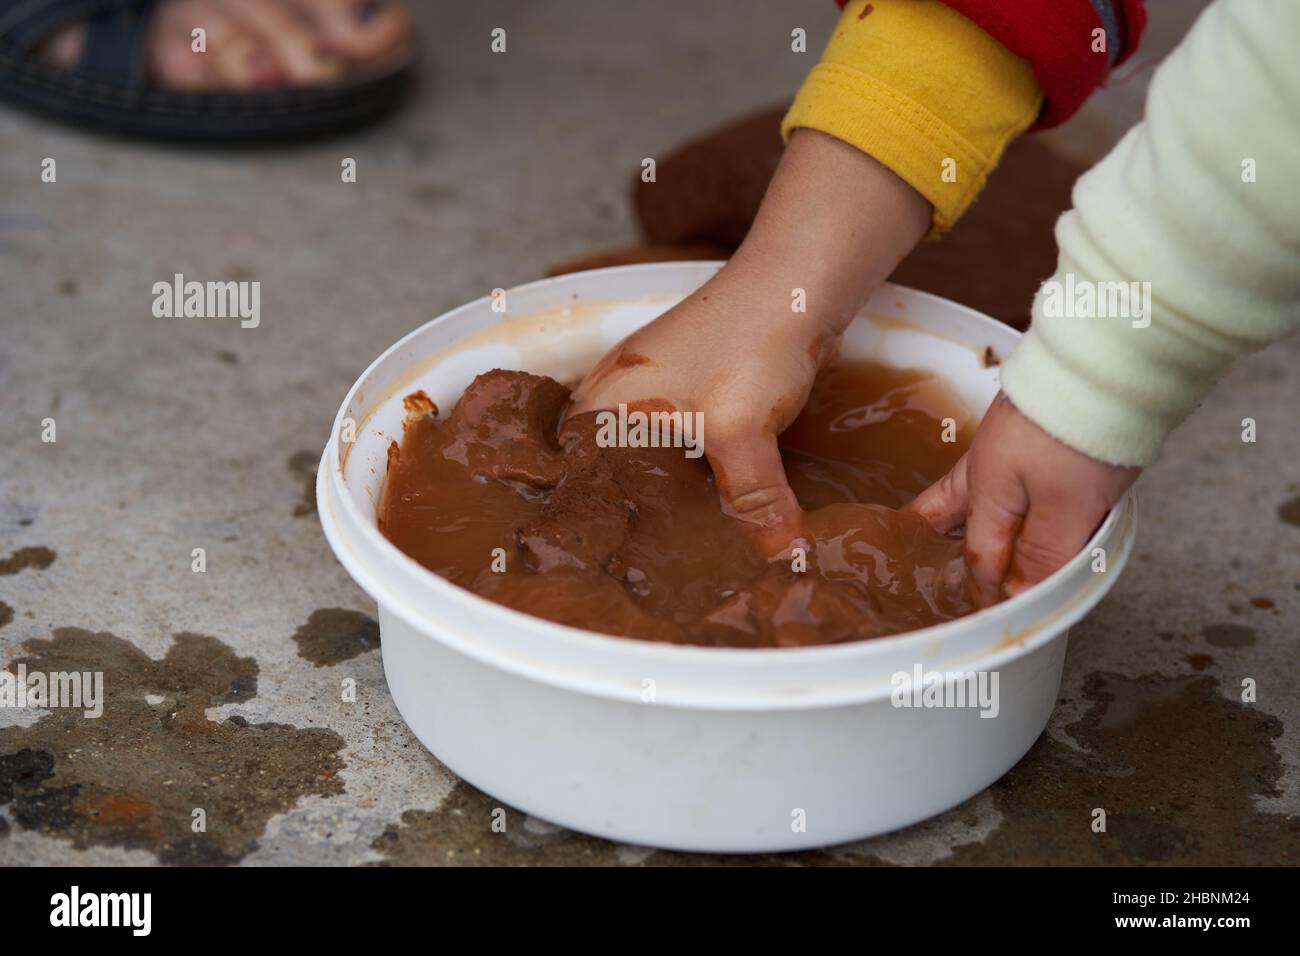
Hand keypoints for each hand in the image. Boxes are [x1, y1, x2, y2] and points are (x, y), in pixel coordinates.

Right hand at [566, 271, 837, 542]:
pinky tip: (709, 507)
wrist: (796, 283)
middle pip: (607, 475)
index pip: (572, 480)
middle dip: (629, 519)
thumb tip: (779, 556)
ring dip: (662, 500)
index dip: (589, 524)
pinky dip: (690, 479)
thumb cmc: (750, 341)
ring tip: (675, 553)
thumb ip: (753, 500)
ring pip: (643, 463)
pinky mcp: (686, 391)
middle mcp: (612, 398)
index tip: (606, 567)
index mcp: (599, 405)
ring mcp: (649, 392)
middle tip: (646, 572)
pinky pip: (674, 449)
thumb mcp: (742, 432)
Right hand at [906, 392, 1139, 605]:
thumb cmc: (1081, 430)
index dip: (985, 589)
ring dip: (962, 515)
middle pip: (947, 511)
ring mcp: (1009, 442)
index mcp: (985, 489)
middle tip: (910, 556)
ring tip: (948, 534)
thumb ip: (1041, 556)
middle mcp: (987, 465)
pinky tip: (1013, 496)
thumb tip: (1016, 599)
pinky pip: (1006, 472)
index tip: (990, 616)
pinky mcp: (1037, 427)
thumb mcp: (1067, 508)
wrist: (1113, 359)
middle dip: (930, 537)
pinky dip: (1000, 494)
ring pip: (975, 489)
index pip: (979, 555)